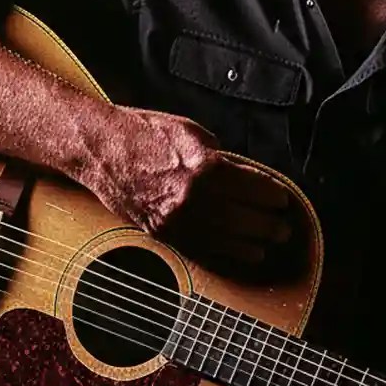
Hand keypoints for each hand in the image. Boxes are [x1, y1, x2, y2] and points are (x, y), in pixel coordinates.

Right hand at [81, 106, 293, 267]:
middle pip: (244, 218)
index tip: (282, 200)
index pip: (253, 187)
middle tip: (284, 228)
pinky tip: (244, 253)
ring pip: (226, 238)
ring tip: (270, 244)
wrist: (102, 150)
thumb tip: (241, 173)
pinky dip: (226, 252)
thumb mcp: (192, 131)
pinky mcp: (163, 232)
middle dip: (269, 225)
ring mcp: (177, 218)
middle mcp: (193, 197)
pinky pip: (202, 247)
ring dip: (253, 243)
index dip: (272, 196)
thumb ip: (220, 155)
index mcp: (204, 166)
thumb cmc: (145, 134)